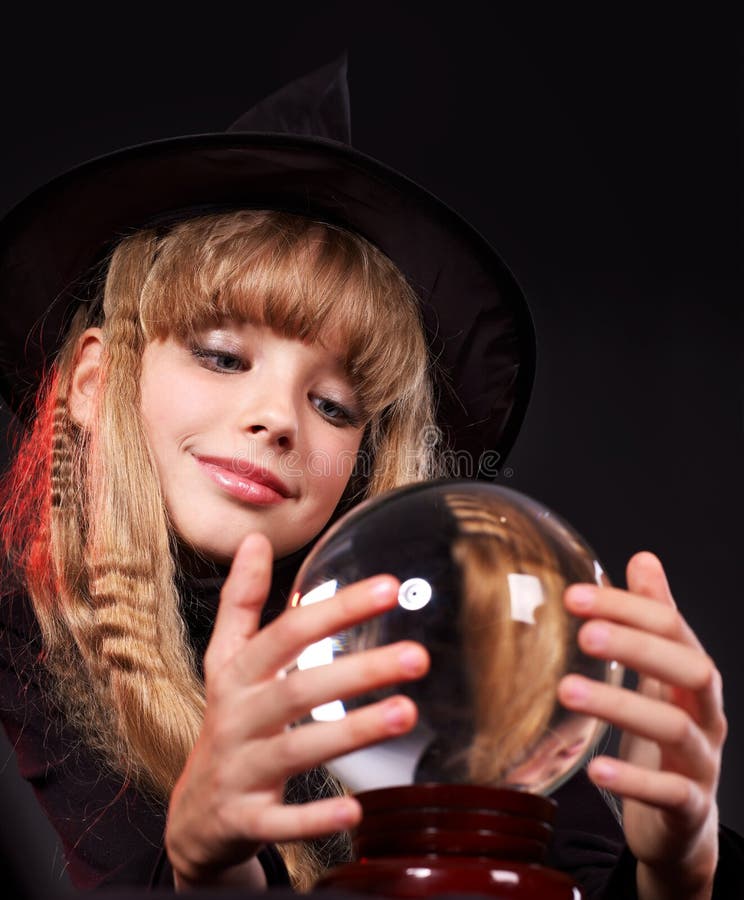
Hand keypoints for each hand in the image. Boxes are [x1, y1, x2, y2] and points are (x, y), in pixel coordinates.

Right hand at [165, 532, 428, 887]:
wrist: (194, 814)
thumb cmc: (227, 720)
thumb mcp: (225, 659)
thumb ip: (241, 601)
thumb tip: (254, 539)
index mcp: (238, 674)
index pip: (288, 633)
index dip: (338, 609)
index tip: (391, 588)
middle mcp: (238, 716)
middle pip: (298, 688)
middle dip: (358, 670)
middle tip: (418, 656)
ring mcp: (239, 769)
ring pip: (295, 749)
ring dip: (351, 732)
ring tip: (407, 713)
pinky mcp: (243, 819)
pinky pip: (278, 820)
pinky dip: (312, 818)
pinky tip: (357, 810)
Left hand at [558, 552, 726, 899]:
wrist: (683, 823)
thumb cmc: (665, 734)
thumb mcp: (660, 673)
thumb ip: (653, 620)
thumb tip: (644, 558)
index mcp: (694, 674)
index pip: (672, 627)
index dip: (628, 608)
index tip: (573, 596)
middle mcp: (707, 712)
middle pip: (690, 669)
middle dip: (638, 647)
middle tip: (584, 634)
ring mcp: (702, 761)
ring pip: (676, 728)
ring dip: (621, 706)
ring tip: (568, 691)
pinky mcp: (690, 806)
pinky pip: (671, 793)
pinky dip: (635, 781)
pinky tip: (595, 768)